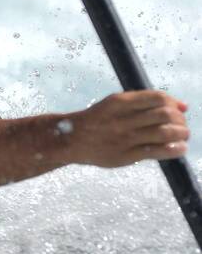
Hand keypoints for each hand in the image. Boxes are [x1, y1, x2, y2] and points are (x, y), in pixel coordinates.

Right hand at [67, 91, 189, 166]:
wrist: (70, 139)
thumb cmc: (98, 120)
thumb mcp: (114, 104)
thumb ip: (144, 103)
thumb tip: (183, 106)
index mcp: (119, 102)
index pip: (158, 98)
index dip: (174, 103)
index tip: (177, 110)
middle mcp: (122, 119)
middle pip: (165, 115)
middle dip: (180, 120)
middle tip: (181, 125)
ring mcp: (124, 138)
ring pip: (165, 133)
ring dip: (181, 134)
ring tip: (182, 136)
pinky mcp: (126, 155)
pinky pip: (158, 151)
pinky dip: (175, 149)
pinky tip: (178, 148)